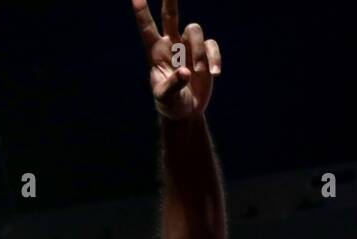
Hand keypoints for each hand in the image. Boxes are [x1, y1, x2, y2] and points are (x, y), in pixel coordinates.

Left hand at [132, 0, 220, 119]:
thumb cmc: (170, 105)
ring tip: (199, 72)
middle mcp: (171, 45)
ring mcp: (188, 47)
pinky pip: (212, 45)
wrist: (185, 111)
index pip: (147, 29)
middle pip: (170, 15)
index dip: (142, 13)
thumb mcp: (166, 99)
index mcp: (156, 53)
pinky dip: (214, 58)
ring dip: (199, 52)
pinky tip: (214, 74)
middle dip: (170, 0)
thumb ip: (173, 86)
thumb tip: (185, 72)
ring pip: (195, 31)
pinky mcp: (205, 52)